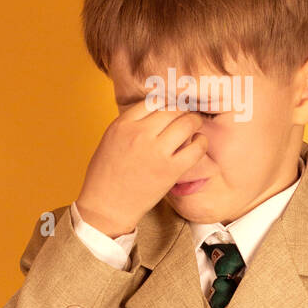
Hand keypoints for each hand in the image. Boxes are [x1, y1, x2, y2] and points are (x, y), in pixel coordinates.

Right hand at [75, 99, 208, 235]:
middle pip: (172, 109)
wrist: (106, 206)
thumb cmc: (106, 175)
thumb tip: (155, 112)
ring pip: (186, 123)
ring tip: (195, 126)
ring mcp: (156, 151)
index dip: (167, 103)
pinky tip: (199, 143)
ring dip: (194, 122)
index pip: (153, 100)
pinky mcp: (170, 170)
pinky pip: (196, 149)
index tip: (173, 107)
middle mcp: (139, 134)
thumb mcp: (111, 139)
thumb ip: (131, 124)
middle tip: (187, 115)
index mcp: (123, 125)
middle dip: (183, 110)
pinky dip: (201, 142)